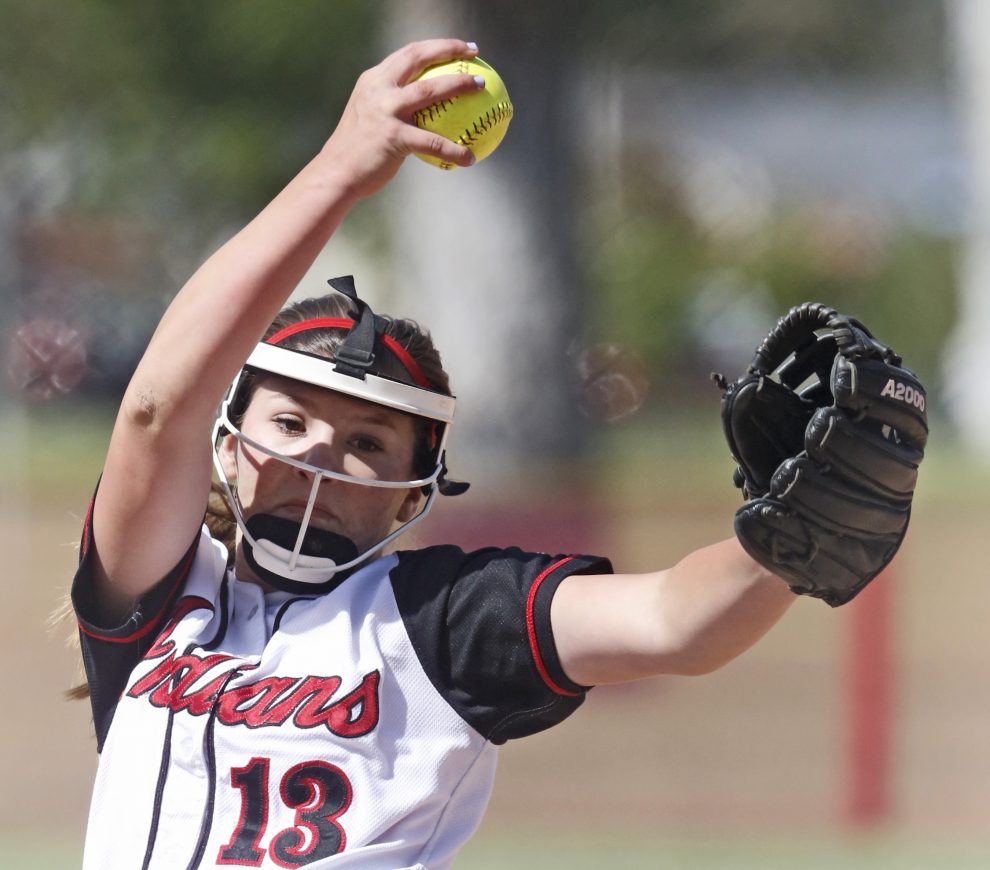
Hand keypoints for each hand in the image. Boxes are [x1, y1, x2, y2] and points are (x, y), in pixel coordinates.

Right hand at [320, 39, 484, 199]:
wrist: (336, 173)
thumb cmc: (358, 151)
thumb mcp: (370, 117)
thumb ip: (391, 106)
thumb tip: (424, 109)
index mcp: (374, 80)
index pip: (408, 54)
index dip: (436, 46)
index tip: (459, 47)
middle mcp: (379, 88)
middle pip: (419, 58)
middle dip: (448, 49)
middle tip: (474, 54)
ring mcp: (386, 110)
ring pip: (431, 90)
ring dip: (460, 84)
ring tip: (482, 86)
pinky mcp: (393, 136)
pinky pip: (433, 142)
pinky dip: (454, 150)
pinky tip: (470, 158)